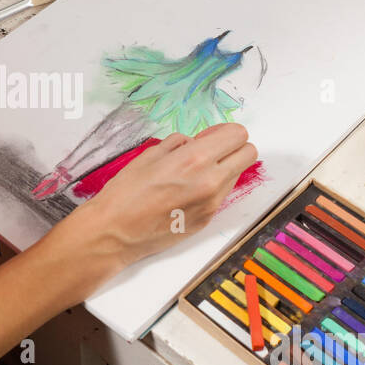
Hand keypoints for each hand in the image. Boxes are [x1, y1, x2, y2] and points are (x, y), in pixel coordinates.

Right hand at [64, 123, 257, 274]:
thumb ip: (180, 144)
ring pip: (236, 175)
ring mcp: (212, 203)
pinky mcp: (207, 219)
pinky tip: (186, 191)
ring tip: (191, 173)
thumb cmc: (125, 192)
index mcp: (195, 159)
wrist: (115, 232)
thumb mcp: (150, 154)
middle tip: (209, 150)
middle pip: (248, 153)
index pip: (238, 135)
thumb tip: (195, 142)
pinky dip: (212, 187)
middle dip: (233, 147)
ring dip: (223, 168)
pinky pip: (221, 195)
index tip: (209, 136)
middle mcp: (211, 181)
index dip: (225, 132)